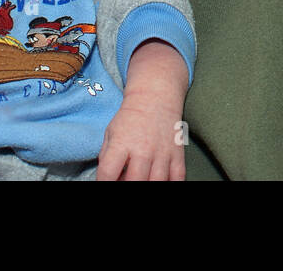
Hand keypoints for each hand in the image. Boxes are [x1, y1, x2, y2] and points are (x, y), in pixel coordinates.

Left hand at [96, 40, 188, 179]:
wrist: (156, 96)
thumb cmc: (130, 118)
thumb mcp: (110, 134)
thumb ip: (106, 158)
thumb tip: (110, 179)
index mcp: (121, 143)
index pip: (107, 173)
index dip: (104, 183)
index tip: (106, 182)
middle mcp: (143, 149)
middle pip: (134, 182)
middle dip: (128, 186)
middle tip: (126, 180)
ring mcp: (162, 152)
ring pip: (157, 183)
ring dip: (148, 185)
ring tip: (143, 178)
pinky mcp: (177, 154)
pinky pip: (178, 178)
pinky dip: (170, 184)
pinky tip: (161, 180)